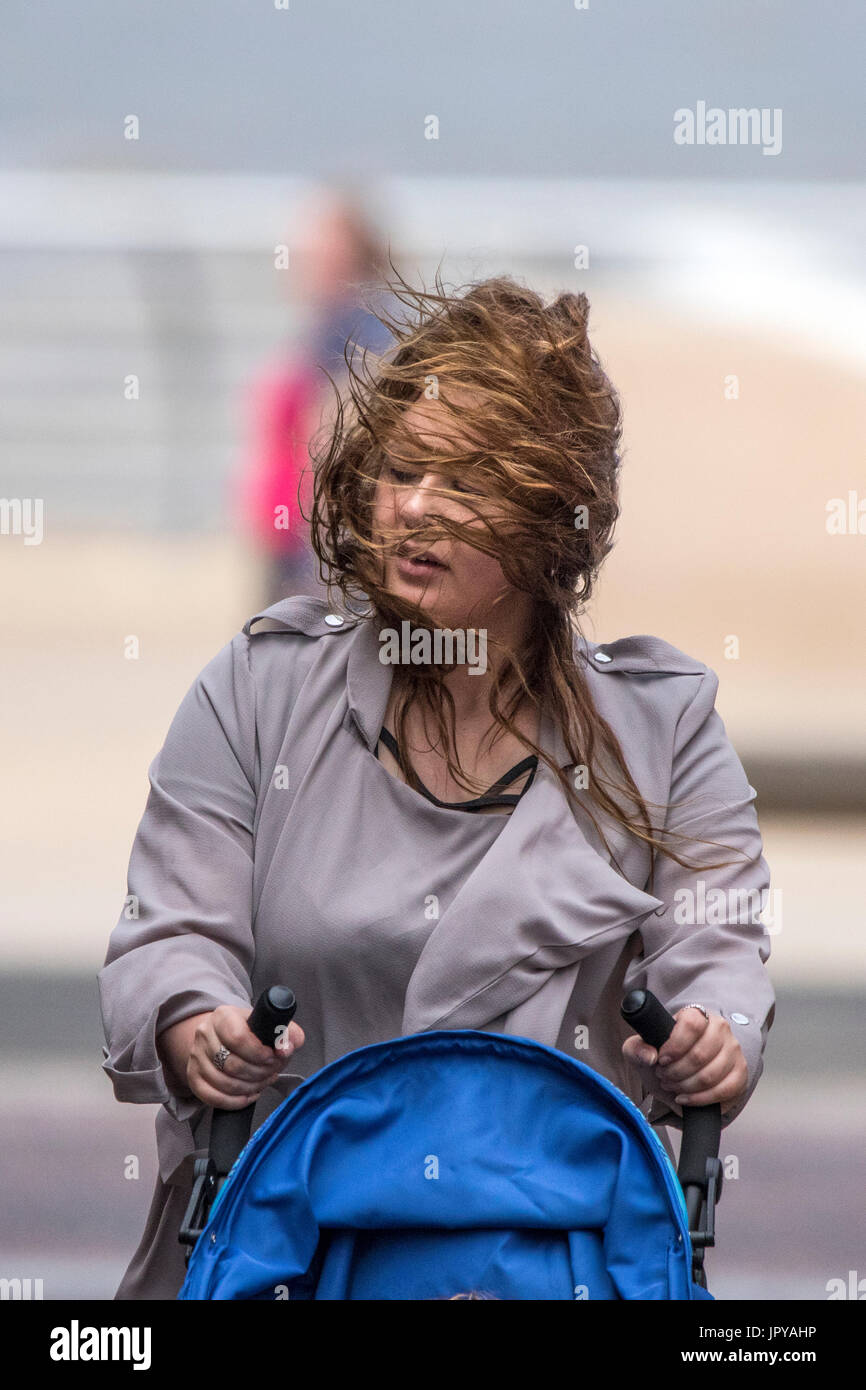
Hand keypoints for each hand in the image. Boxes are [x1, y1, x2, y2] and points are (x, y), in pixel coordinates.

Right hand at [159, 1005, 304, 1109]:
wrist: (225, 1036)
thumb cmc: (252, 1032)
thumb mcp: (272, 1026)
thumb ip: (288, 1034)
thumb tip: (286, 1049)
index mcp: (223, 1016)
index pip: (238, 1038)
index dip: (258, 1053)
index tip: (272, 1057)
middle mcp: (204, 1033)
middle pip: (231, 1064)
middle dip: (258, 1074)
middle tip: (272, 1072)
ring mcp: (196, 1056)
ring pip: (223, 1083)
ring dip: (249, 1088)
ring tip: (263, 1082)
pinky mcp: (193, 1076)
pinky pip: (211, 1097)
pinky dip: (234, 1102)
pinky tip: (248, 1095)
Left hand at [621, 1006, 747, 1114]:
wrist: (678, 1075)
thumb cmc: (663, 1057)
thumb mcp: (641, 1049)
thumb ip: (636, 1048)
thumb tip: (650, 1056)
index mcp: (697, 1014)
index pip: (692, 1024)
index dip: (675, 1046)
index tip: (661, 1060)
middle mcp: (720, 1028)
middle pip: (701, 1053)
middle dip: (677, 1072)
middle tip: (664, 1077)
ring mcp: (733, 1051)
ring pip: (712, 1074)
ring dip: (686, 1087)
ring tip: (673, 1087)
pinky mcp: (740, 1074)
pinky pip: (725, 1090)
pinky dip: (701, 1099)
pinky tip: (686, 1098)